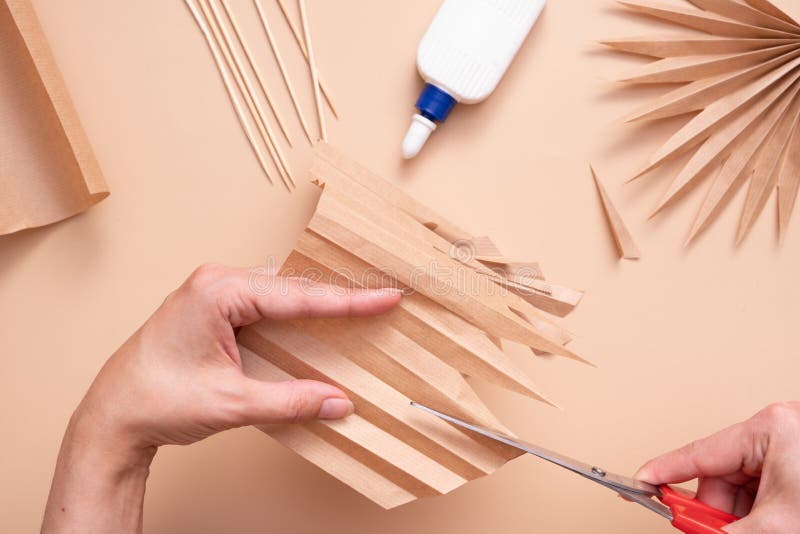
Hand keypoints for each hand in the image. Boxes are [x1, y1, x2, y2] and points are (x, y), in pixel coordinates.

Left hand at [42, 264, 400, 532]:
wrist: (113, 415)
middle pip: (292, 286)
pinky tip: (311, 321)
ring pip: (278, 290)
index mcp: (219, 292)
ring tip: (355, 309)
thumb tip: (340, 401)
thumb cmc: (157, 400)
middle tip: (379, 301)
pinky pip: (262, 300)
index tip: (385, 297)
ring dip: (313, 303)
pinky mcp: (210, 305)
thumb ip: (292, 401)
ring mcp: (210, 291)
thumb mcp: (232, 404)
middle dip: (336, 296)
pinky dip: (291, 311)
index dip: (348, 301)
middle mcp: (215, 281)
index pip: (299, 296)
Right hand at [636, 402, 799, 532]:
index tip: (639, 483)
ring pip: (738, 487)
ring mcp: (783, 450)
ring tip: (753, 528)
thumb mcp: (779, 520)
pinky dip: (754, 513)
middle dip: (713, 509)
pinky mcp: (792, 467)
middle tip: (707, 529)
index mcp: (767, 429)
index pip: (698, 452)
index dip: (663, 471)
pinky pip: (756, 490)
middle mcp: (773, 434)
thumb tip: (695, 532)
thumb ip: (729, 530)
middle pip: (719, 477)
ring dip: (737, 514)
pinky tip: (762, 525)